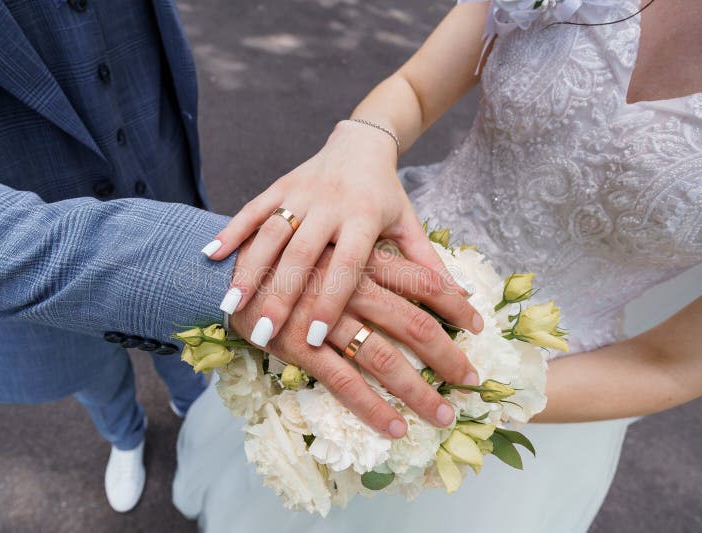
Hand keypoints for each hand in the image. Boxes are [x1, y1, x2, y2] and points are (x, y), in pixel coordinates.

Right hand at [205, 120, 483, 348]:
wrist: (362, 141)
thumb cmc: (386, 194)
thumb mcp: (409, 224)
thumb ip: (427, 264)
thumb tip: (464, 307)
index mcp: (365, 216)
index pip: (348, 264)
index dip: (332, 300)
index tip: (317, 335)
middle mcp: (330, 204)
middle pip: (303, 254)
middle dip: (281, 294)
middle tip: (264, 332)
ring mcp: (299, 193)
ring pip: (270, 234)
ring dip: (249, 271)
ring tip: (229, 307)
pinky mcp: (278, 185)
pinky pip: (251, 209)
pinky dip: (231, 231)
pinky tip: (210, 256)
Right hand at [228, 240, 479, 437]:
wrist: (223, 258)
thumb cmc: (290, 245)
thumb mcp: (339, 231)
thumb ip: (399, 247)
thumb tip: (446, 273)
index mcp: (360, 247)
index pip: (421, 277)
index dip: (454, 302)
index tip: (479, 324)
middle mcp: (346, 279)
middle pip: (409, 321)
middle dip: (446, 354)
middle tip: (472, 381)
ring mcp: (320, 314)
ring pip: (379, 356)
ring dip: (415, 390)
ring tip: (441, 416)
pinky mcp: (295, 343)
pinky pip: (339, 380)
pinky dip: (368, 406)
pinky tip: (391, 427)